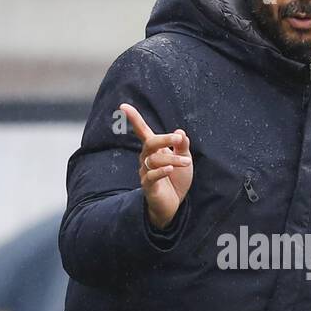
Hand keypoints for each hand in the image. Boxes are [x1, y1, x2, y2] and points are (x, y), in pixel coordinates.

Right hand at [121, 102, 192, 229]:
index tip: (123, 105)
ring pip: (155, 160)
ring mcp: (145, 172)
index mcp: (155, 150)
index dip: (134, 118)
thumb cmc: (177, 180)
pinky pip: (152, 176)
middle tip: (179, 140)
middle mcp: (146, 158)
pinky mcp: (148, 186)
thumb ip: (182, 147)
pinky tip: (170, 170)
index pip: (142, 131)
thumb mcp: (184, 160)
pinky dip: (161, 171)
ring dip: (173, 159)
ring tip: (187, 162)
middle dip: (164, 139)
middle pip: (150, 143)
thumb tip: (180, 132)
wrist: (173, 205)